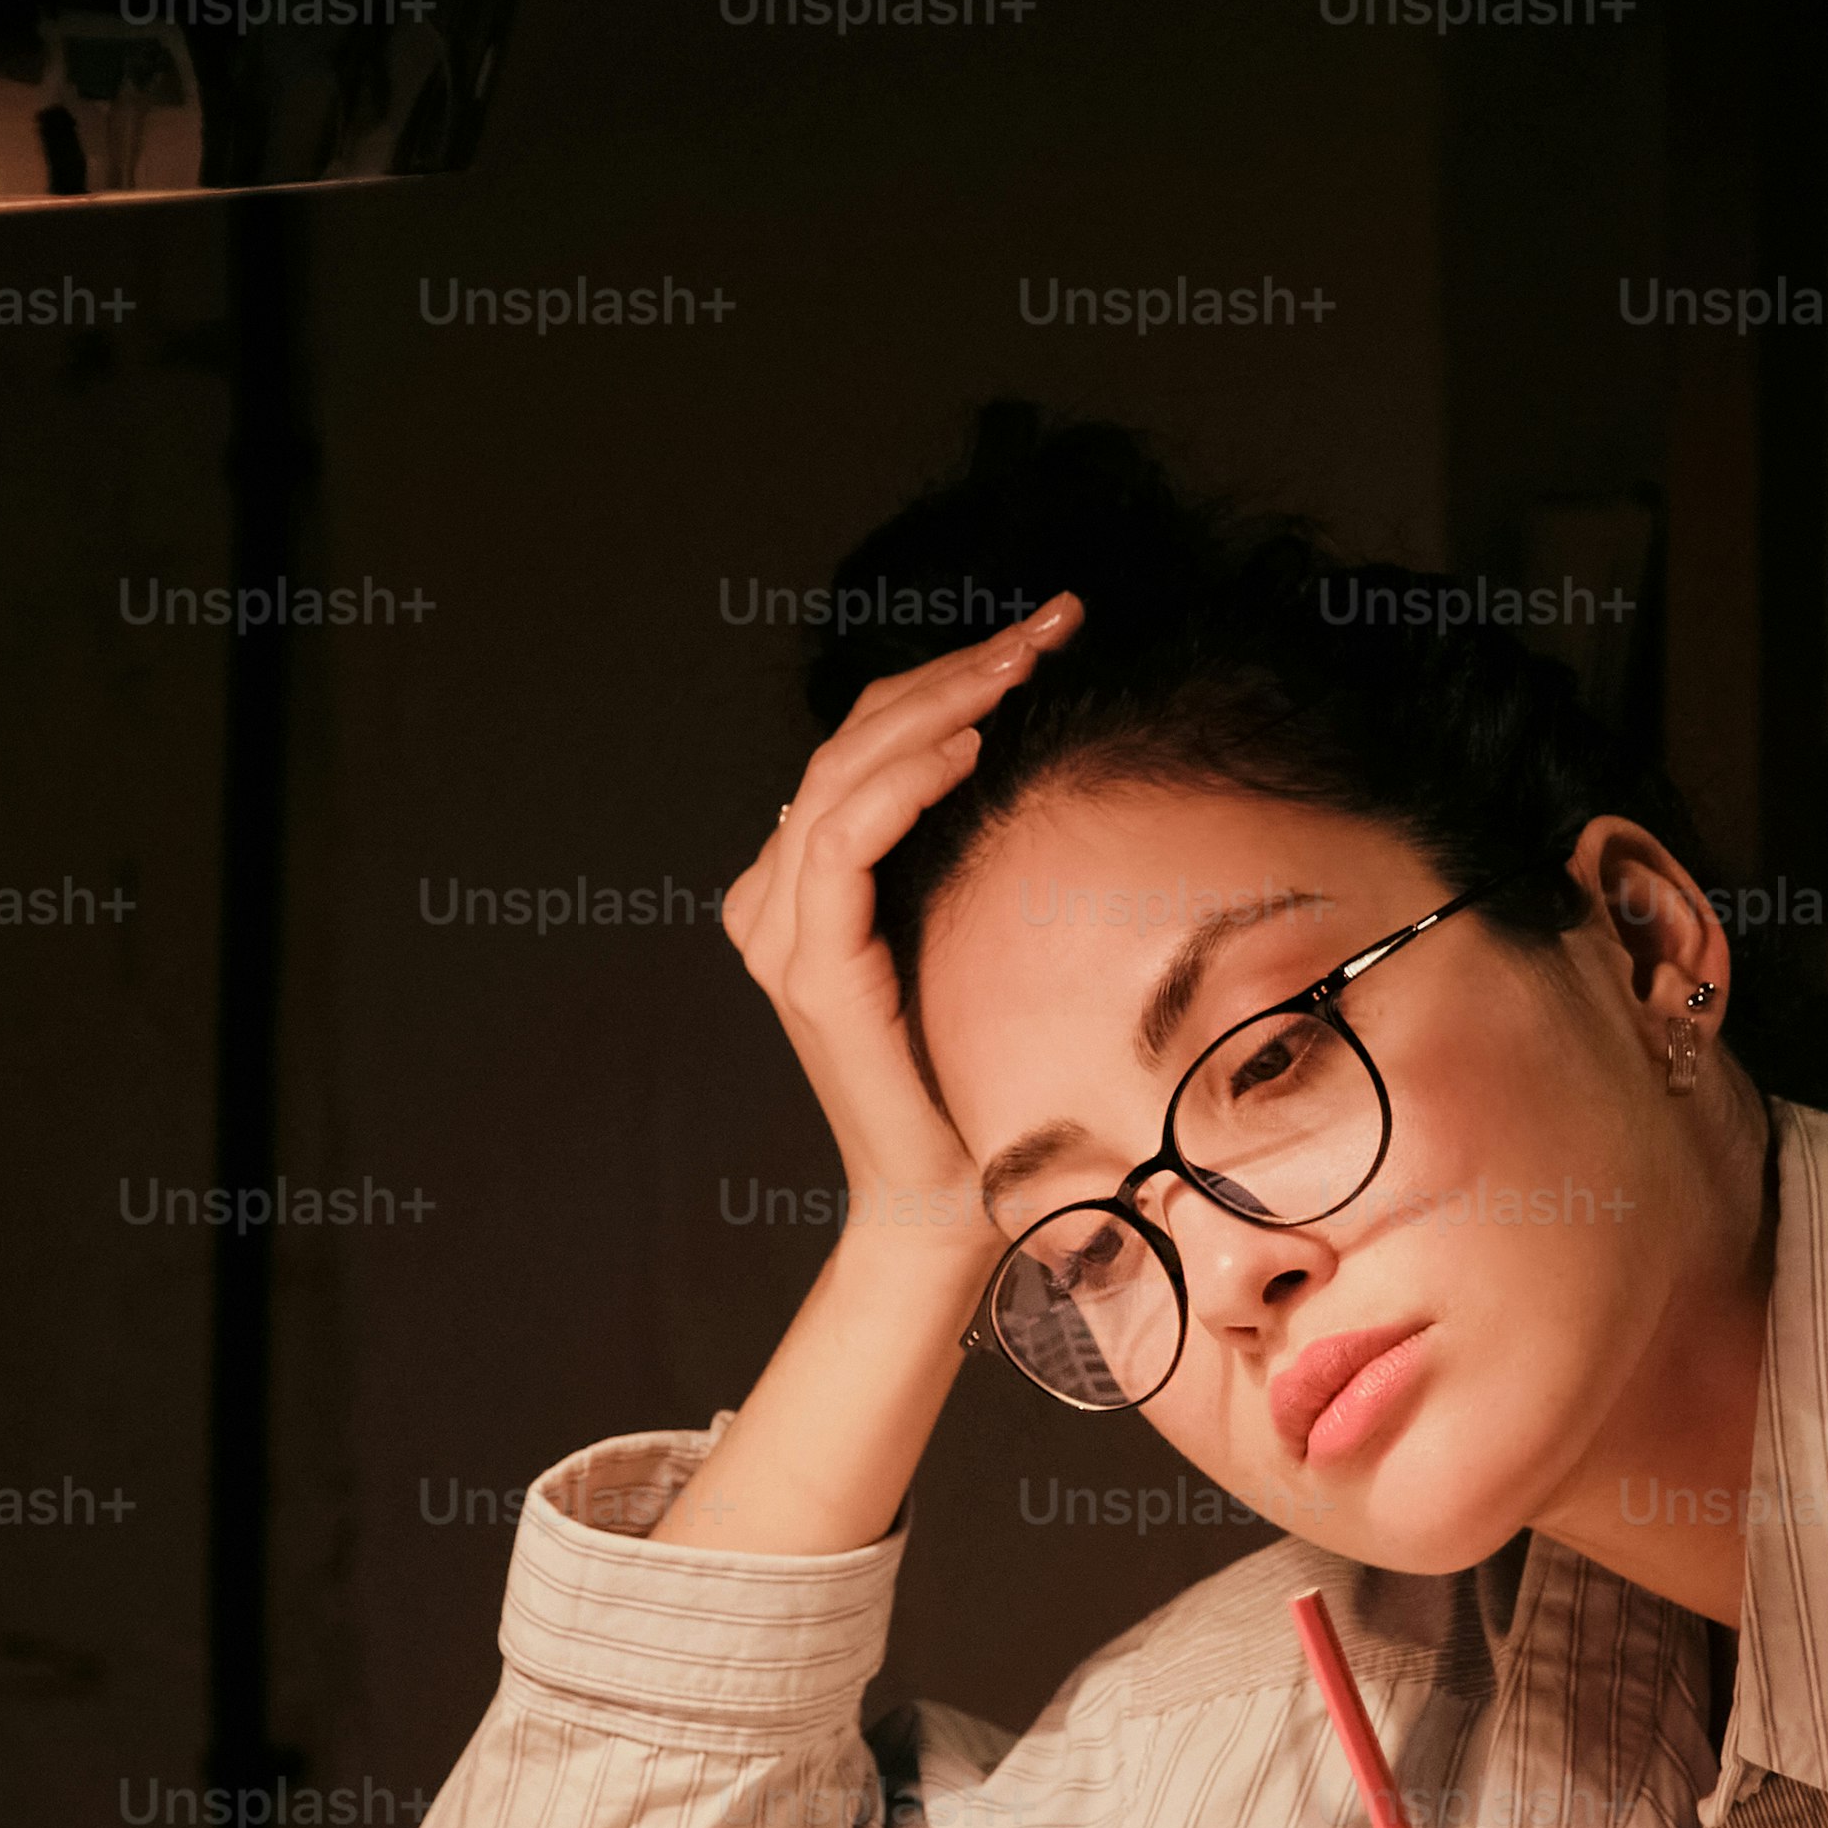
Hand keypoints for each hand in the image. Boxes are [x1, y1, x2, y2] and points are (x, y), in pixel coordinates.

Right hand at [717, 592, 1079, 1249]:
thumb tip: (1029, 768)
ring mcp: (787, 939)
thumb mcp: (969, 943)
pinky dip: (902, 787)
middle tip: (1048, 624)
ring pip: (843, 777)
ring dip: (936, 707)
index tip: (1043, 630)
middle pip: (852, 742)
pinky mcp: (816, 976)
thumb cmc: (973, 1079)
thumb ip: (957, 863)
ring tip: (1018, 667)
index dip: (946, 675)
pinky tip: (968, 749)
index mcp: (804, 890)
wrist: (948, 1203)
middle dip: (955, 669)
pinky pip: (843, 848)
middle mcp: (778, 903)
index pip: (865, 745)